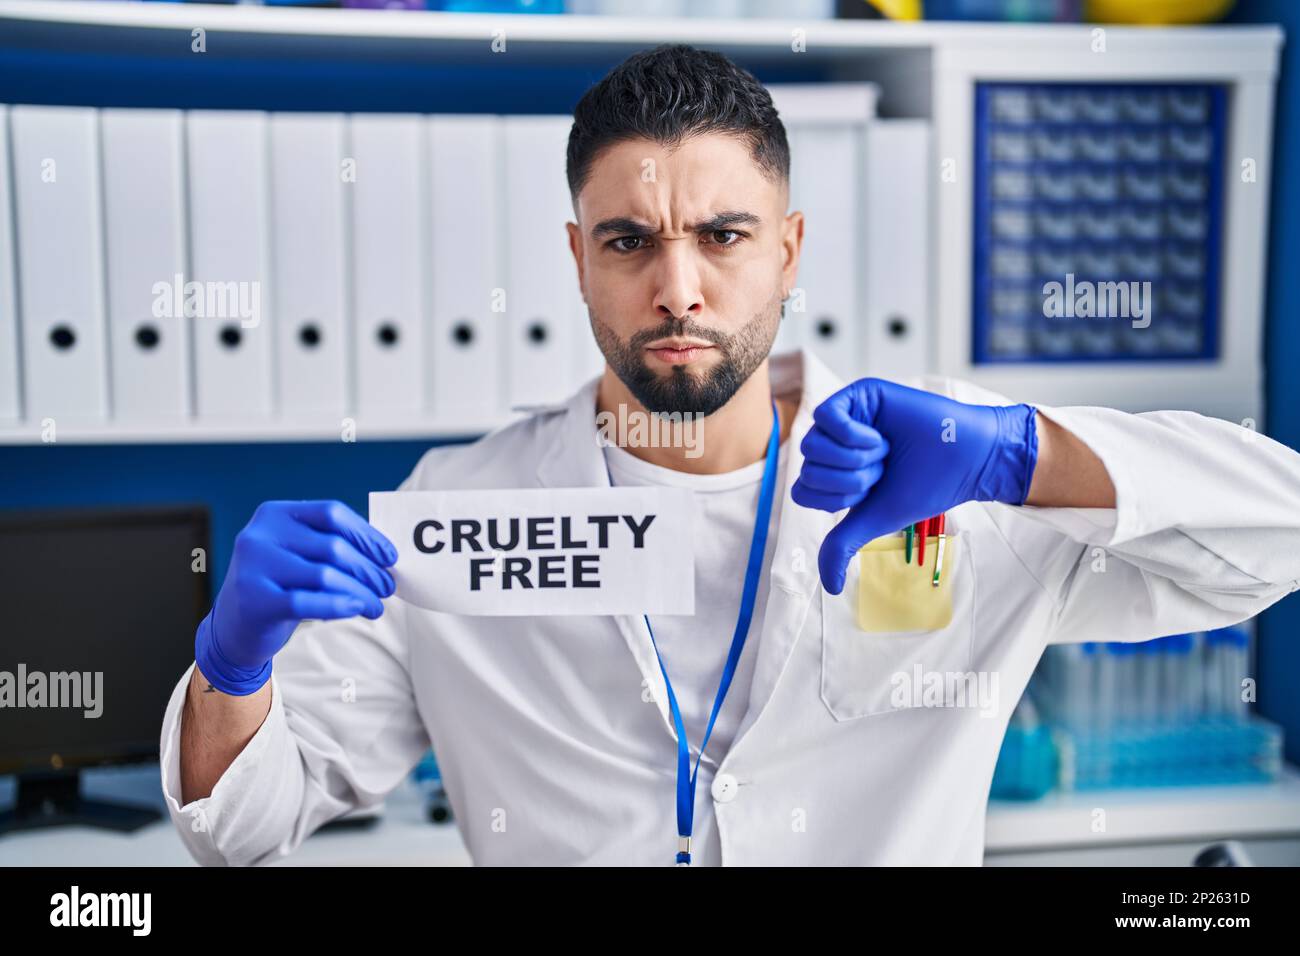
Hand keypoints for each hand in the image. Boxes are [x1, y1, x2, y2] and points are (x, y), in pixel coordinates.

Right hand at [195, 500, 398, 694]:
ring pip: (325, 575)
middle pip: (333, 546)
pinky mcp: (255, 600)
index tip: (389, 557)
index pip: (332, 513)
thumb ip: (331, 547)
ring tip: (377, 606)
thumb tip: (384, 556)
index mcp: (274, 514)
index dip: (366, 535)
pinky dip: (338, 605)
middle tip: (387, 587)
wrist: (232, 627)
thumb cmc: (278, 586)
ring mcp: (253, 567)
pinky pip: (307, 602)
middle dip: (368, 569)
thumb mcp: (297, 556)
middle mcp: (260, 535)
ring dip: (360, 592)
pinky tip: (356, 609)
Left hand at [792, 378, 1037, 594]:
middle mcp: (834, 447)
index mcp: (835, 475)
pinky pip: (826, 416)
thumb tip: (830, 586)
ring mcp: (844, 419)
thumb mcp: (875, 520)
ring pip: (814, 444)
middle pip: (808, 469)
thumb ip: (842, 545)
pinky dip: (851, 436)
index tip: (869, 495)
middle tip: (883, 471)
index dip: (835, 500)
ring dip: (856, 459)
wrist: (963, 459)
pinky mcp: (857, 395)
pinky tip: (877, 438)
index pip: (803, 491)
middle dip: (850, 481)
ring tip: (885, 453)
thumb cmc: (923, 487)